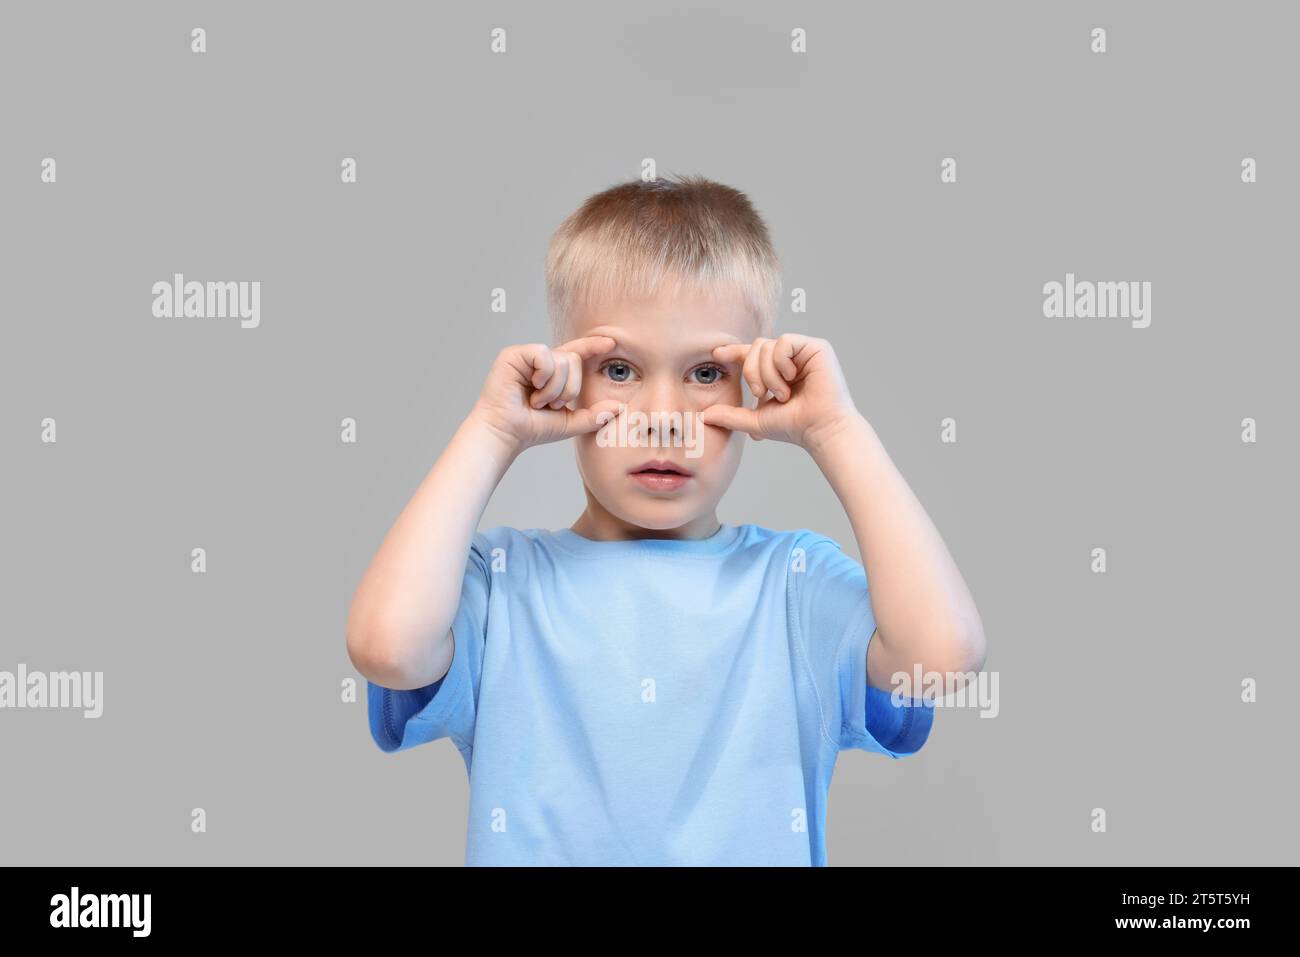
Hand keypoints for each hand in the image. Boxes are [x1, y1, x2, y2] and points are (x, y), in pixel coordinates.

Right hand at [470, 336, 625, 452]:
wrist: (506, 434)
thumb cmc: (532, 428)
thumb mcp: (569, 423)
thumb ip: (594, 415)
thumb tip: (619, 406)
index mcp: (554, 373)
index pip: (577, 354)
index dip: (593, 346)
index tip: (612, 343)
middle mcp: (541, 361)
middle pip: (574, 360)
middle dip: (569, 388)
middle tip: (550, 404)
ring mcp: (527, 356)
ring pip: (562, 360)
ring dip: (554, 389)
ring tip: (537, 401)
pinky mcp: (514, 354)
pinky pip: (544, 356)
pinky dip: (543, 377)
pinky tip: (530, 389)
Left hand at [698, 334, 858, 450]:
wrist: (819, 429)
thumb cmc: (794, 426)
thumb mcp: (756, 421)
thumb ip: (731, 415)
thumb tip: (704, 415)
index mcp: (778, 371)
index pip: (752, 354)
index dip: (733, 351)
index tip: (716, 354)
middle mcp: (791, 359)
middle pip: (755, 347)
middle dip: (751, 372)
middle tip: (762, 394)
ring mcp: (803, 352)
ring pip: (767, 346)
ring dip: (768, 374)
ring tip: (783, 393)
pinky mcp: (816, 348)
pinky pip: (784, 342)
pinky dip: (780, 363)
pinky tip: (792, 379)